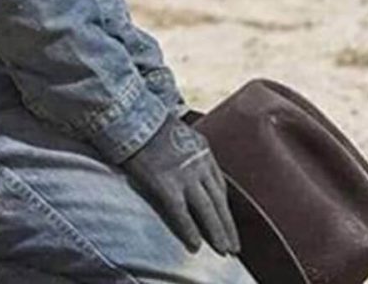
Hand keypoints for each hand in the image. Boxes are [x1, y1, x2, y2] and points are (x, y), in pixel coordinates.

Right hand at [122, 114, 239, 255]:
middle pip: (218, 200)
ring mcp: (184, 175)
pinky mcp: (166, 185)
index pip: (219, 184)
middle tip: (234, 246)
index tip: (228, 221)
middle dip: (227, 225)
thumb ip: (189, 150)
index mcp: (203, 149)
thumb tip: (190, 163)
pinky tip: (195, 246)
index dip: (225, 206)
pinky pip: (182, 214)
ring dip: (217, 233)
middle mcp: (199, 163)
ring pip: (207, 210)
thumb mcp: (180, 131)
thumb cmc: (150, 124)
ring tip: (223, 250)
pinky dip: (190, 231)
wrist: (133, 117)